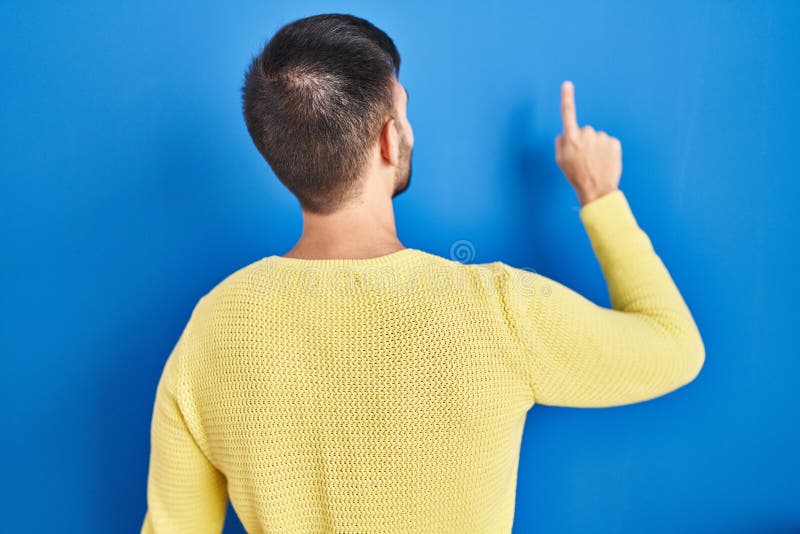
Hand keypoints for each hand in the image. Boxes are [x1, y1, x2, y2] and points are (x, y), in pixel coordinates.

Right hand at [555, 81, 621, 205]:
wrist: (597, 190)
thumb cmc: (576, 176)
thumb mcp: (561, 161)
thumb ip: (560, 143)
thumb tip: (565, 134)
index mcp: (571, 138)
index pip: (568, 114)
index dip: (567, 98)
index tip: (567, 85)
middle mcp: (587, 134)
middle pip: (584, 131)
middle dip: (584, 141)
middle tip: (584, 158)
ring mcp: (602, 138)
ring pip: (597, 138)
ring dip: (596, 147)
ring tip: (595, 162)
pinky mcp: (614, 143)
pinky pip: (608, 142)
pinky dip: (606, 150)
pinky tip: (604, 161)